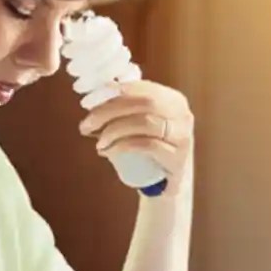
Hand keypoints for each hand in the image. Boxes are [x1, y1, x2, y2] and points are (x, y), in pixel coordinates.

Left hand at [79, 81, 193, 195]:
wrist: (168, 183)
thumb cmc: (149, 149)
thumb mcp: (140, 124)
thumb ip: (124, 110)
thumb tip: (91, 101)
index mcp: (172, 99)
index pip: (141, 88)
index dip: (114, 93)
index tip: (89, 103)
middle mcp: (182, 114)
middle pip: (145, 102)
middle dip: (110, 111)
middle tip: (87, 125)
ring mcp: (182, 135)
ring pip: (146, 122)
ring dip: (115, 130)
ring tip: (98, 142)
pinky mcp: (178, 157)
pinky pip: (148, 145)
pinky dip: (123, 146)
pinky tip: (108, 151)